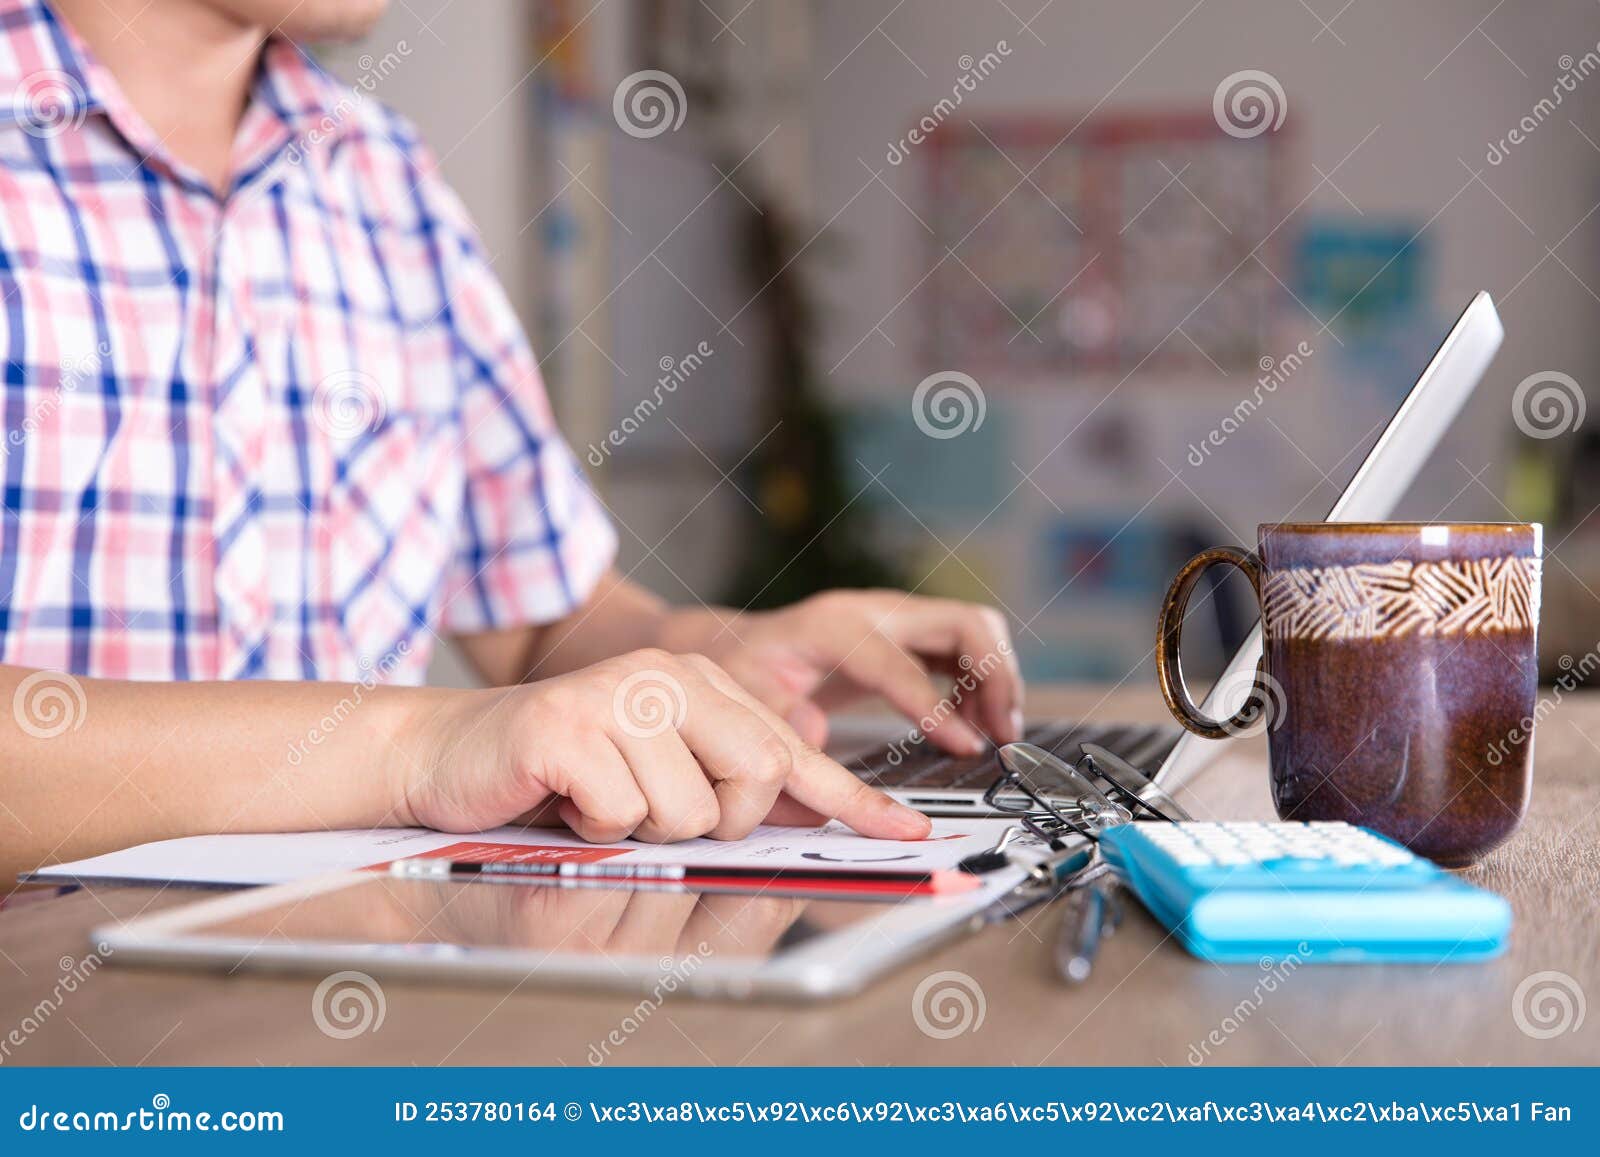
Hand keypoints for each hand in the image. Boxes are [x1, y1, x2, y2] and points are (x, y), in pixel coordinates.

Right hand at [397, 648, 931, 843]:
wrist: (447, 752)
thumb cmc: (558, 773)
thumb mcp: (655, 778)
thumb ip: (726, 788)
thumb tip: (808, 811)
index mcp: (702, 683)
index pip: (792, 747)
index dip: (852, 796)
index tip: (904, 829)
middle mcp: (670, 675)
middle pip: (757, 776)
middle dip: (718, 818)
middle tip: (654, 807)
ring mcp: (619, 692)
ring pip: (690, 809)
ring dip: (643, 828)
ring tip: (600, 798)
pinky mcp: (568, 722)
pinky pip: (622, 813)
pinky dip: (594, 827)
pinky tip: (565, 799)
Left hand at [662, 591, 1023, 755]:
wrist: (744, 644)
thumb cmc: (744, 668)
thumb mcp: (745, 692)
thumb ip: (777, 712)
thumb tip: (814, 733)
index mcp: (836, 626)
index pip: (901, 663)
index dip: (936, 706)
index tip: (966, 747)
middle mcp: (876, 611)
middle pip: (964, 623)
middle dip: (996, 677)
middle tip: (1003, 734)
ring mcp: (897, 618)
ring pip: (975, 629)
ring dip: (998, 678)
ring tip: (997, 733)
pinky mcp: (910, 635)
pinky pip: (965, 648)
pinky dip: (982, 682)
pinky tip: (975, 723)